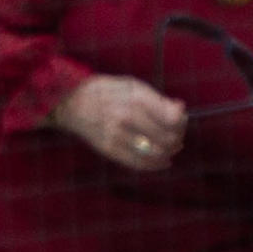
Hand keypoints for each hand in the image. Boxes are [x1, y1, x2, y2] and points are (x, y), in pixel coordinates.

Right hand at [56, 74, 189, 171]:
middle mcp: (126, 116)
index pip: (172, 119)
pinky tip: (162, 162)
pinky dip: (156, 165)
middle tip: (177, 138)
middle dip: (177, 139)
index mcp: (134, 97)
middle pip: (167, 138)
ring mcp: (117, 135)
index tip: (180, 121)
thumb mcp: (131, 86)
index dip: (181, 123)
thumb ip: (157, 99)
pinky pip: (139, 163)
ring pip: (156, 153)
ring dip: (169, 153)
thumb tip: (182, 109)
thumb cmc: (105, 91)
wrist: (70, 101)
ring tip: (170, 149)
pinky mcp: (110, 149)